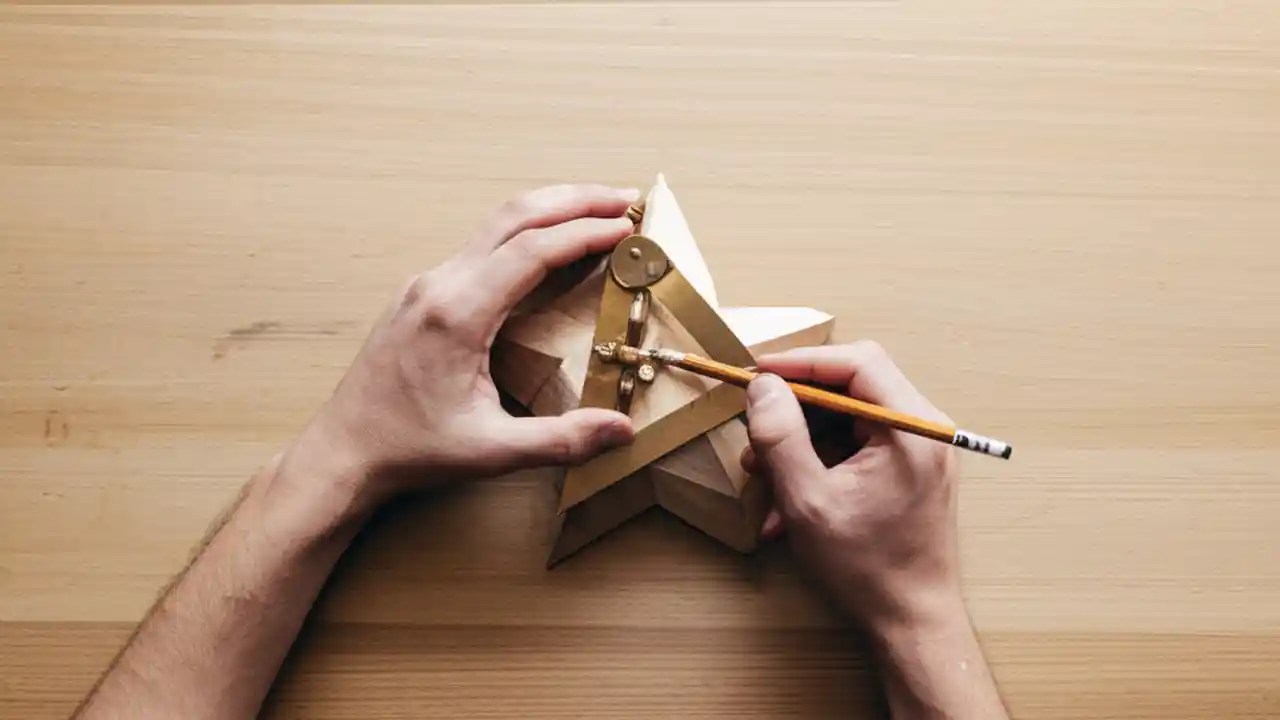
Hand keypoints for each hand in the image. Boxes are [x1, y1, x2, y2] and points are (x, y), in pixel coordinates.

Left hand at [282, 184, 640, 515]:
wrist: (344, 450)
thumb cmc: (410, 448)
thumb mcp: (492, 451)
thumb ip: (562, 439)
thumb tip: (623, 429)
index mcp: (457, 313)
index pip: (532, 250)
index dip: (585, 233)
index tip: (627, 227)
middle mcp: (439, 284)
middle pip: (515, 215)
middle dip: (575, 200)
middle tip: (625, 198)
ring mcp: (427, 284)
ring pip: (495, 225)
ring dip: (549, 211)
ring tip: (597, 211)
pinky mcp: (422, 293)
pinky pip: (480, 246)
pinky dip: (524, 233)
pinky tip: (549, 247)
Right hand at [743, 341, 961, 628]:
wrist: (912, 623)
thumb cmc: (868, 568)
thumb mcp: (808, 501)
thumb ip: (781, 437)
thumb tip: (763, 386)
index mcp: (911, 428)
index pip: (856, 362)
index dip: (801, 362)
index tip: (756, 373)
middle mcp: (924, 429)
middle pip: (850, 386)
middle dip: (795, 408)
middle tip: (754, 426)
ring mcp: (919, 449)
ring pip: (846, 419)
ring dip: (799, 443)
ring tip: (763, 476)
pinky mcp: (908, 470)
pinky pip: (854, 448)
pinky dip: (818, 465)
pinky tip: (787, 504)